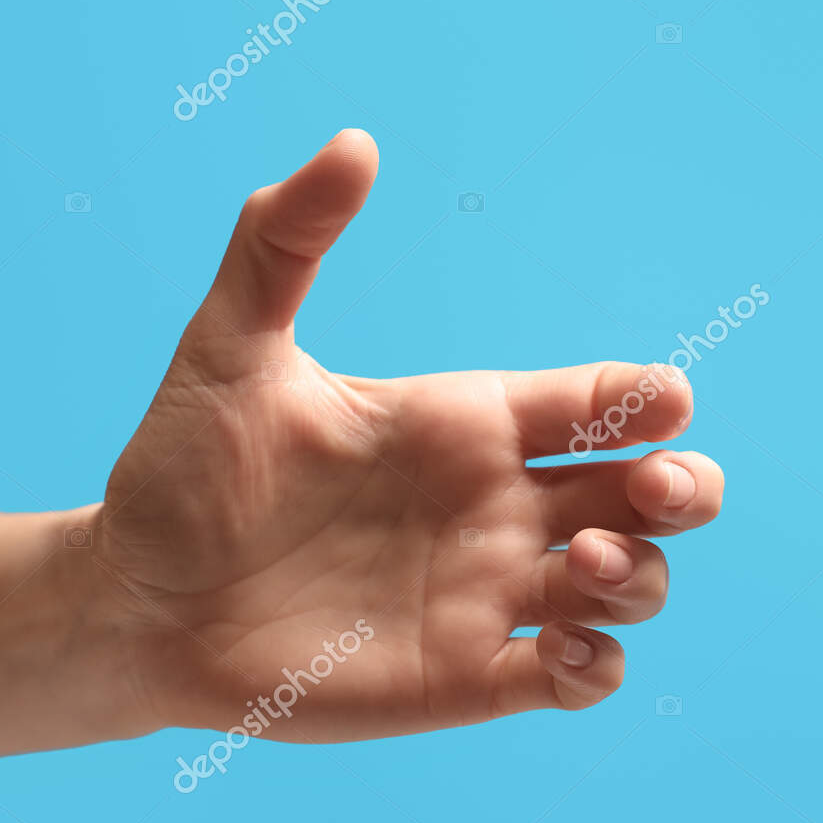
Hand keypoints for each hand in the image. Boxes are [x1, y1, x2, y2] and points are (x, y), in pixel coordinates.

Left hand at [93, 130, 723, 742]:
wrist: (138, 600)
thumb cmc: (184, 470)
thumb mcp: (229, 348)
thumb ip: (283, 243)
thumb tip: (355, 141)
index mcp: (467, 423)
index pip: (599, 401)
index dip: (650, 398)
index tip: (657, 401)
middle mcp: (497, 508)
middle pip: (649, 494)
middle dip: (684, 487)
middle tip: (655, 489)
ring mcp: (489, 596)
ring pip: (629, 586)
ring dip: (639, 577)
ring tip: (577, 565)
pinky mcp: (469, 678)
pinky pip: (577, 681)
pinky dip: (597, 668)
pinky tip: (554, 648)